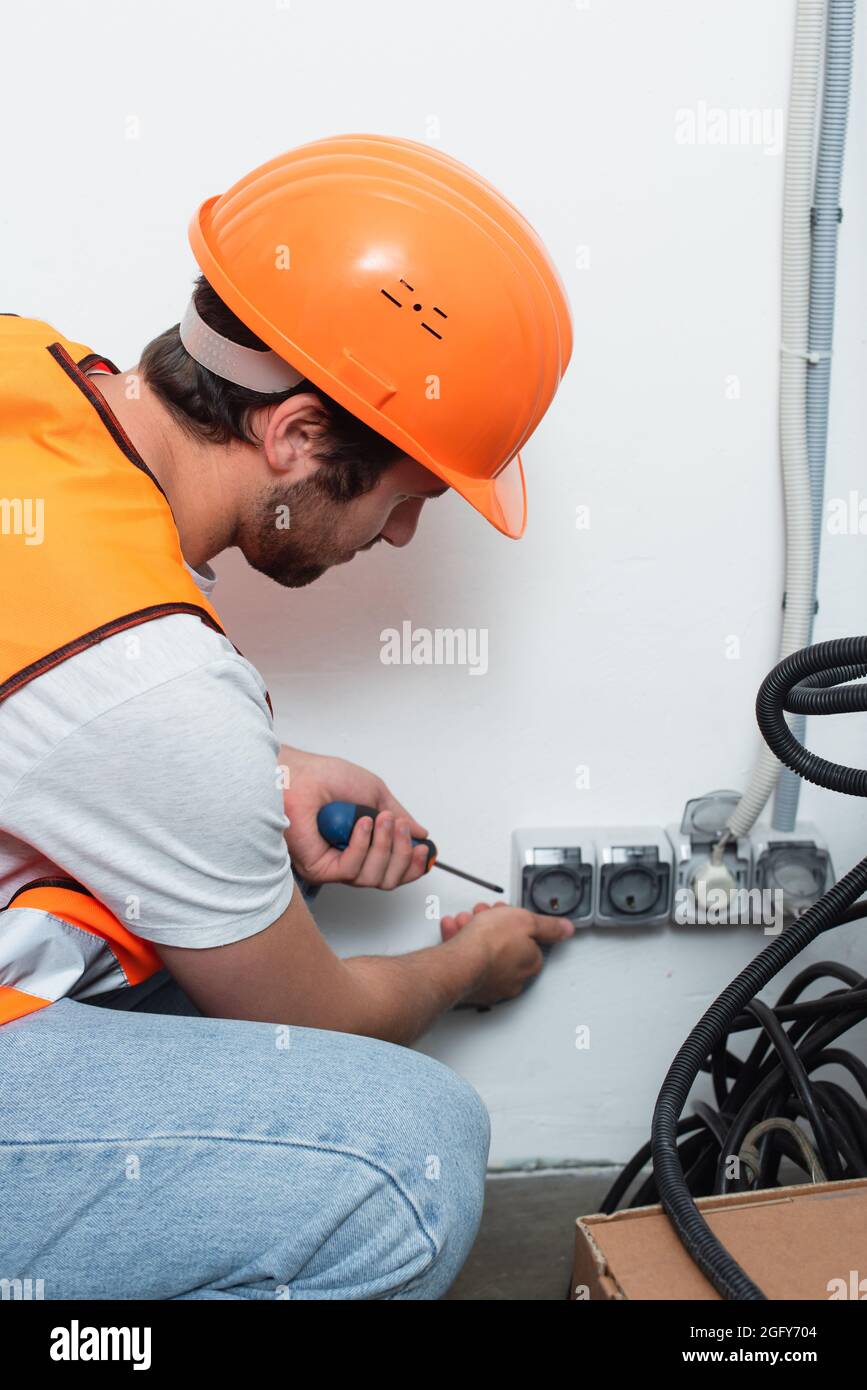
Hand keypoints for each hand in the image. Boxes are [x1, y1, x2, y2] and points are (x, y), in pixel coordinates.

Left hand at [279, 746, 430, 888]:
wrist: (300, 775)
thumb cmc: (326, 778)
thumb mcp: (374, 793)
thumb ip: (399, 815)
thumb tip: (419, 832)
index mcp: (362, 844)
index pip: (393, 869)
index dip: (413, 864)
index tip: (424, 850)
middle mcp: (349, 859)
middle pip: (388, 880)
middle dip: (402, 854)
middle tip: (400, 827)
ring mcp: (334, 866)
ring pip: (373, 878)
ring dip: (384, 846)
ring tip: (378, 819)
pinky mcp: (320, 869)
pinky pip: (351, 870)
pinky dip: (362, 846)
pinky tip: (361, 824)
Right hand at [441, 901, 574, 1004]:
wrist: (460, 962)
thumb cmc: (492, 943)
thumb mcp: (526, 920)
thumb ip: (548, 925)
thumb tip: (565, 929)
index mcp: (531, 963)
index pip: (530, 940)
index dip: (516, 922)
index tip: (507, 913)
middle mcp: (513, 978)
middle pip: (506, 945)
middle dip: (492, 924)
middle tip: (484, 914)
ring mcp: (490, 985)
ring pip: (483, 953)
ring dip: (473, 930)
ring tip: (466, 920)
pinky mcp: (469, 987)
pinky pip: (466, 961)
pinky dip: (458, 942)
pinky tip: (453, 930)